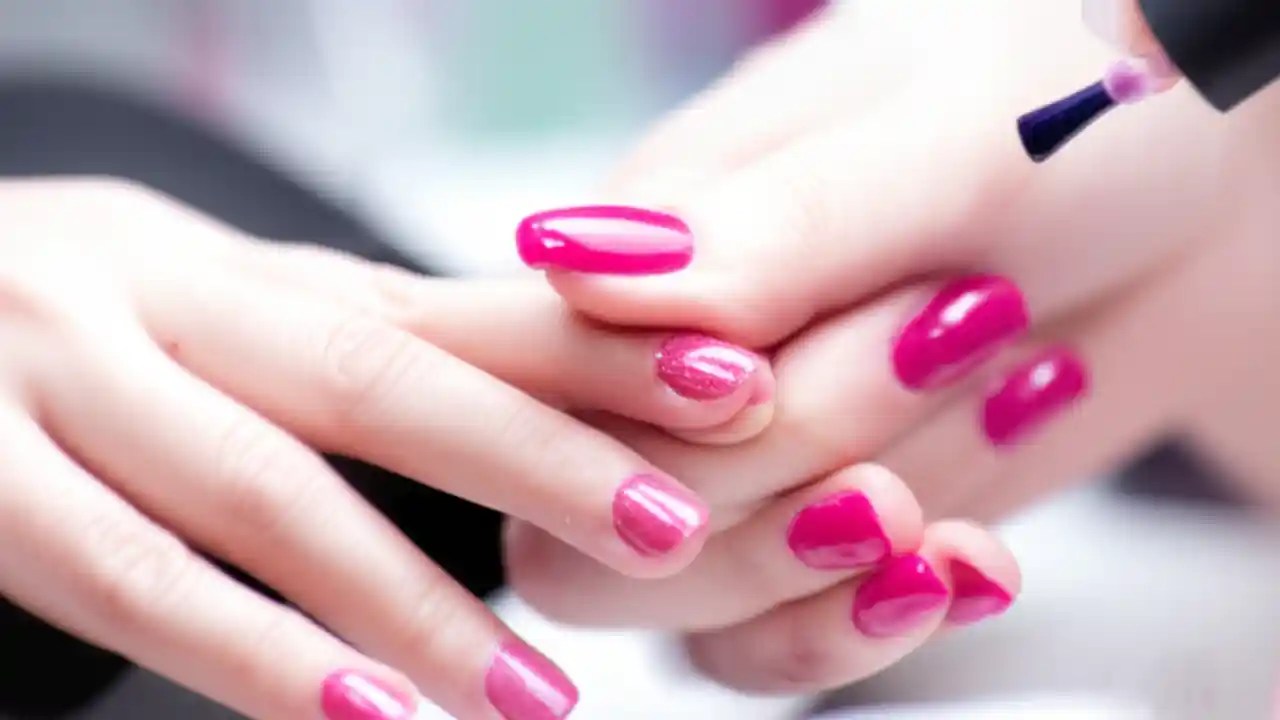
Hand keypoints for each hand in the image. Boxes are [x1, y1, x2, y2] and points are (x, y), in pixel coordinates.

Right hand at [0, 178, 780, 719]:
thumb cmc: (88, 338)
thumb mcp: (223, 320)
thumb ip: (366, 346)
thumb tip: (566, 380)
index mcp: (241, 263)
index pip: (445, 307)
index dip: (593, 350)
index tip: (735, 388)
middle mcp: (151, 294)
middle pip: (375, 375)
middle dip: (536, 454)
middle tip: (676, 529)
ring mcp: (50, 377)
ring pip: (259, 488)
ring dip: (410, 595)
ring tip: (538, 694)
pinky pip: (122, 578)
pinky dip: (250, 652)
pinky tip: (360, 716)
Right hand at [501, 0, 1279, 691]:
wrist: (1181, 199)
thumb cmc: (1074, 112)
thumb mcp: (953, 139)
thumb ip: (778, 223)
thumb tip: (587, 278)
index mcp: (656, 236)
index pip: (556, 364)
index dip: (642, 402)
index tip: (767, 375)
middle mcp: (671, 360)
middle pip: (620, 503)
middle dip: (801, 452)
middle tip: (951, 341)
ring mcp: (740, 464)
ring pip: (692, 602)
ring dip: (848, 554)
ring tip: (992, 430)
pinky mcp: (807, 540)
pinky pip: (775, 644)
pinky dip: (876, 622)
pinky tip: (977, 563)